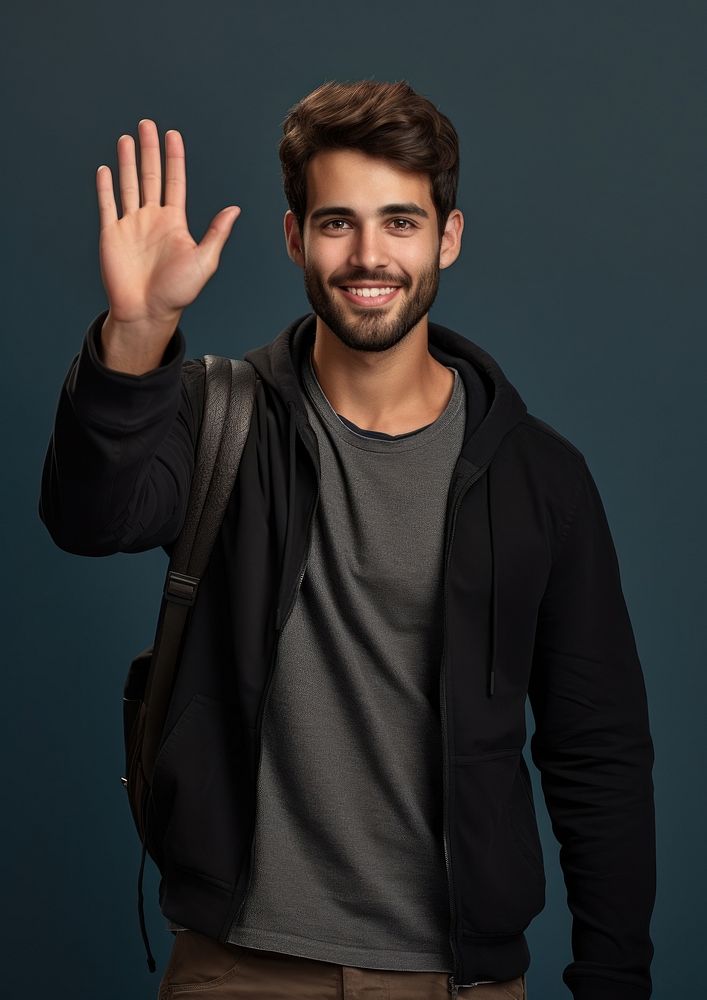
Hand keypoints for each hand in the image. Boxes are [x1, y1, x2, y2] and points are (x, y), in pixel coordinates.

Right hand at [96, 119, 239, 332]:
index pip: (174, 182)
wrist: (147, 312)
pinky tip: (106, 169)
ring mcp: (131, 225)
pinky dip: (105, 187)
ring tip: (127, 138)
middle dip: (149, 150)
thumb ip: (216, 233)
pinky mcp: (112, 235)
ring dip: (127, 161)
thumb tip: (234, 209)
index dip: (174, 158)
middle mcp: (152, 219)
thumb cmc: (178, 292)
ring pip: (128, 185)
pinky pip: (107, 205)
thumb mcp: (204, 260)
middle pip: (150, 176)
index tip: (173, 135)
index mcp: (174, 222)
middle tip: (147, 124)